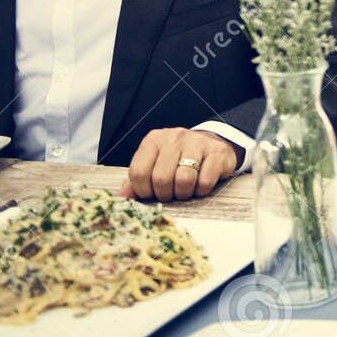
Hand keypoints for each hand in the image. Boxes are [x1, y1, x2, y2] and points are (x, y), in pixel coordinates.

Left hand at [120, 129, 238, 202]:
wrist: (210, 144)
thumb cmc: (178, 158)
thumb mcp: (154, 163)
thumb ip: (136, 180)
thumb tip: (120, 198)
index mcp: (153, 140)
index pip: (138, 172)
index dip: (143, 190)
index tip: (151, 194)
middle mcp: (174, 137)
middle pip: (161, 178)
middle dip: (165, 194)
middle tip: (170, 194)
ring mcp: (196, 142)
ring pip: (183, 180)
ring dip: (183, 193)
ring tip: (184, 190)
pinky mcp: (216, 151)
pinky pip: (205, 181)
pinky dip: (201, 190)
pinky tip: (199, 185)